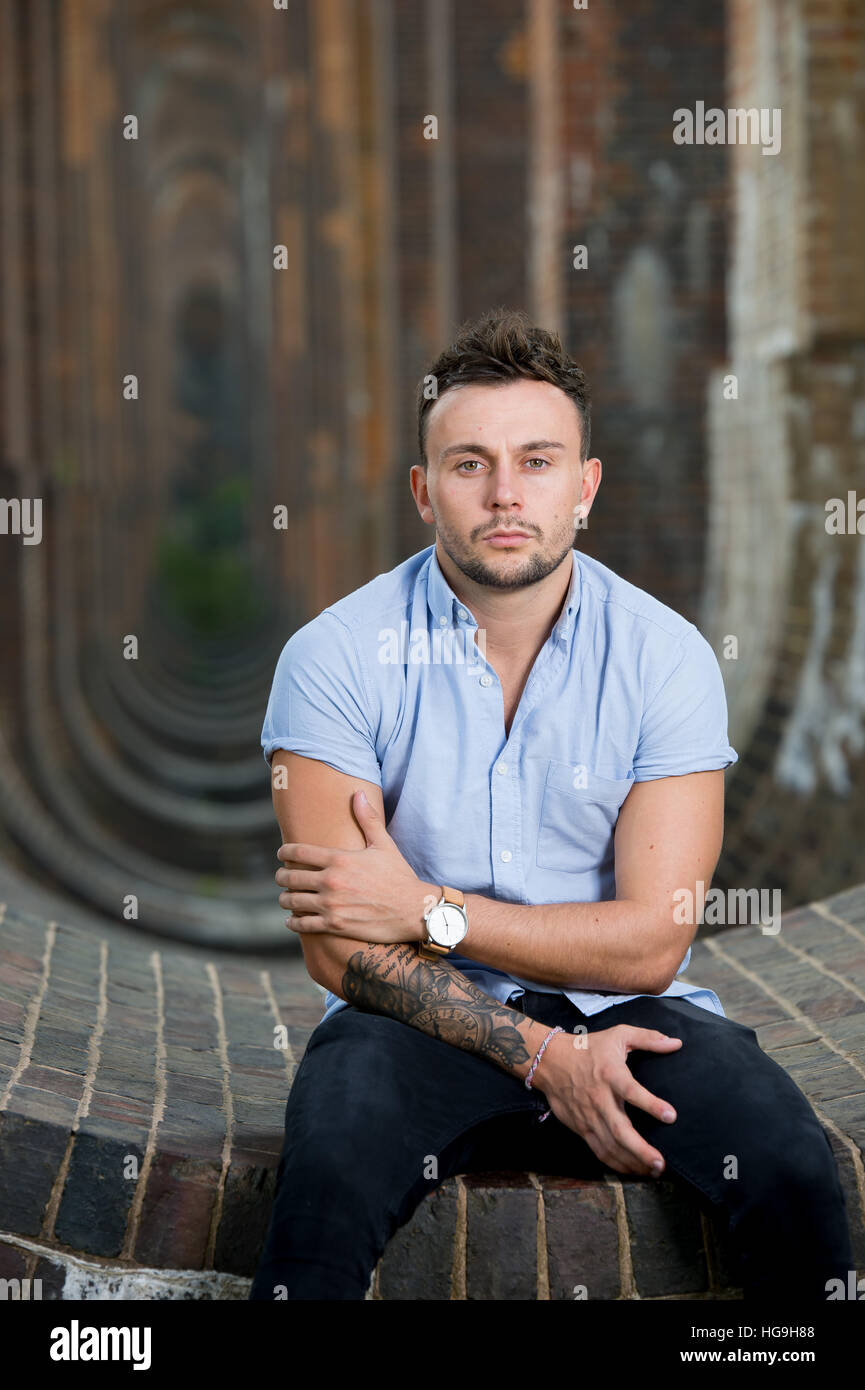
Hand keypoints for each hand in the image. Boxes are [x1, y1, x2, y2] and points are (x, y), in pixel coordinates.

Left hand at [275, 790, 437, 943]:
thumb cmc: (399, 876)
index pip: (298, 852)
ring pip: (291, 901)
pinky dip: (293, 921)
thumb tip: (359, 794)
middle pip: (289, 877)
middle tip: (282, 877)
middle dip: (282, 876)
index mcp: (339, 859)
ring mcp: (331, 905)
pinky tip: (293, 919)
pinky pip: (302, 924)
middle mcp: (331, 881)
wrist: (413, 910)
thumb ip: (368, 819)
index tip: (282, 854)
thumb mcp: (384, 845)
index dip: (284, 852)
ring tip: (287, 897)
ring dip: (285, 899)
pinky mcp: (334, 925)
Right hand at [534, 1024, 682, 1176]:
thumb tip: (676, 1043)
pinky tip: (633, 1170)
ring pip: (610, 1146)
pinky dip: (616, 1164)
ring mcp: (588, 1116)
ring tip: (654, 1170)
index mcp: (611, 1075)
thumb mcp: (618, 1035)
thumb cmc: (587, 1048)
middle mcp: (599, 1099)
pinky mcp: (581, 1127)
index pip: (632, 1092)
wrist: (549, 1061)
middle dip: (641, 1150)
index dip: (651, 1105)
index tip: (671, 1116)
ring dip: (632, 1161)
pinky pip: (599, 1150)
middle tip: (661, 1162)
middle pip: (620, 1130)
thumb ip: (648, 1038)